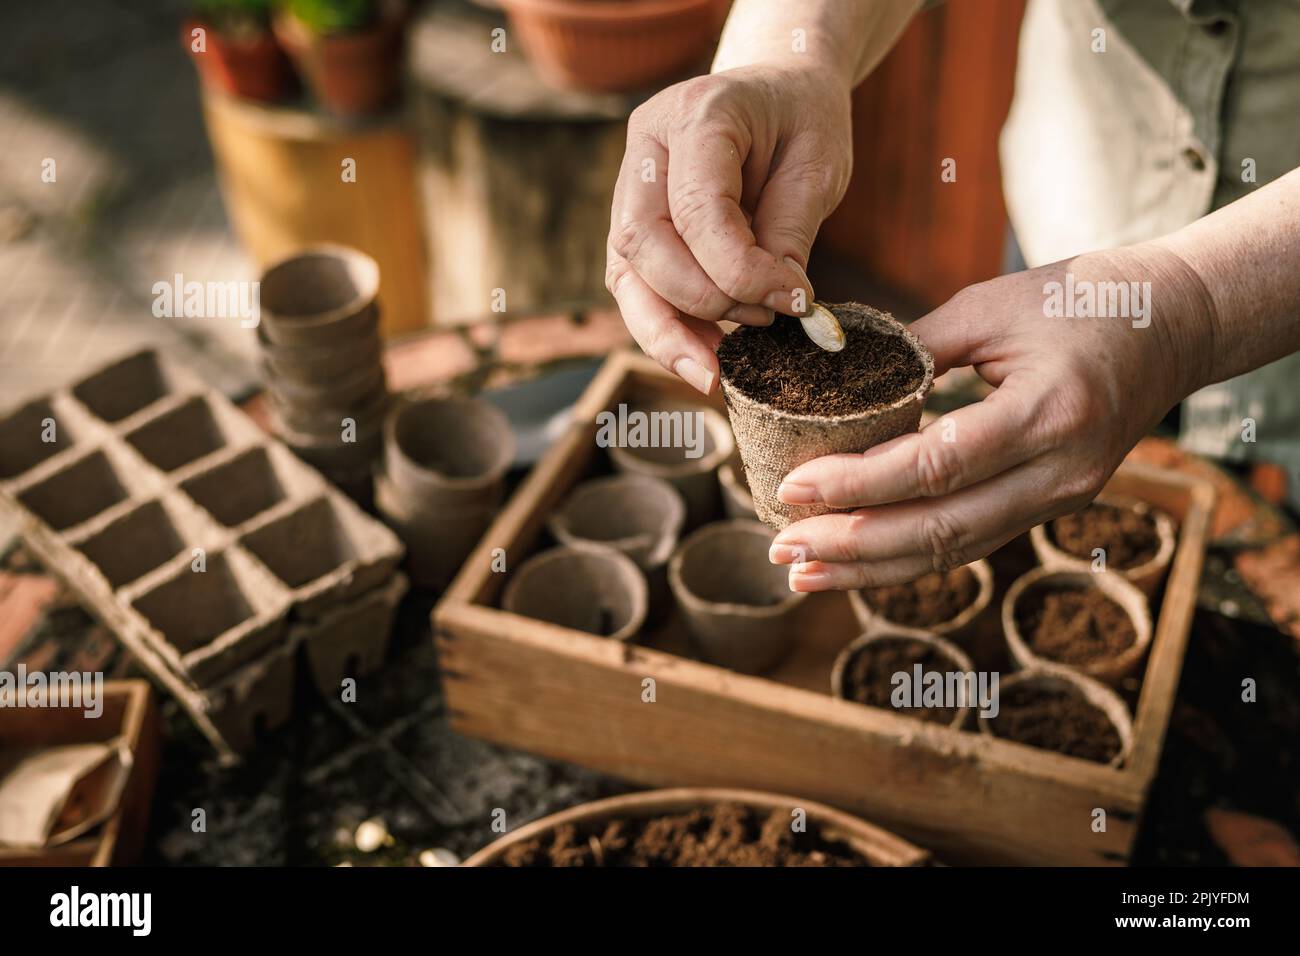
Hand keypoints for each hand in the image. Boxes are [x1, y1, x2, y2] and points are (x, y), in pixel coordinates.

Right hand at [605, 63, 852, 394]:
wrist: (780, 93)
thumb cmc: (803, 123)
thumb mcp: (818, 166)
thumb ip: (789, 233)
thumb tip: (779, 307)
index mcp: (696, 113)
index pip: (698, 210)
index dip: (741, 270)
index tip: (795, 301)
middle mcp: (647, 146)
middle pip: (643, 243)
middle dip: (700, 300)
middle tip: (763, 323)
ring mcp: (631, 184)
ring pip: (625, 273)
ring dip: (667, 331)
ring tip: (713, 373)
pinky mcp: (634, 222)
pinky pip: (635, 285)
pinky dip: (666, 326)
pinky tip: (704, 353)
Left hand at [767, 247, 1215, 589]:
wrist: (1174, 324)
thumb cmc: (1081, 300)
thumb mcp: (992, 305)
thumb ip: (913, 349)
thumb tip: (830, 384)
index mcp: (1047, 412)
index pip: (935, 466)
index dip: (857, 486)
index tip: (791, 488)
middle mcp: (1059, 472)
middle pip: (941, 528)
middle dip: (852, 545)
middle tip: (781, 548)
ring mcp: (1060, 498)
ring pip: (954, 551)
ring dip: (871, 568)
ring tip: (802, 571)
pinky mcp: (1050, 506)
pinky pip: (970, 542)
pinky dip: (908, 557)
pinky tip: (856, 564)